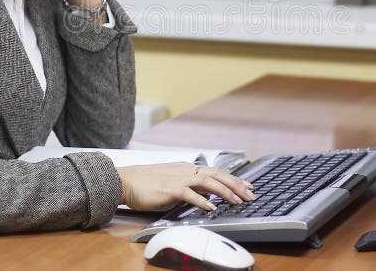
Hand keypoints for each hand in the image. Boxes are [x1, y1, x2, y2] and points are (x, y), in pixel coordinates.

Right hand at [116, 162, 255, 211]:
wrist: (126, 180)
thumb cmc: (146, 182)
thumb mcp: (173, 180)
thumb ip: (190, 185)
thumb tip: (208, 193)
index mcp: (187, 168)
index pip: (216, 171)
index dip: (234, 179)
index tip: (247, 186)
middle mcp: (186, 170)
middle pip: (217, 175)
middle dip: (236, 184)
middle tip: (250, 194)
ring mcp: (179, 178)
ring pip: (208, 182)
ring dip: (225, 191)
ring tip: (237, 201)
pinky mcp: (170, 189)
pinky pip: (190, 194)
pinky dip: (203, 200)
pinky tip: (212, 207)